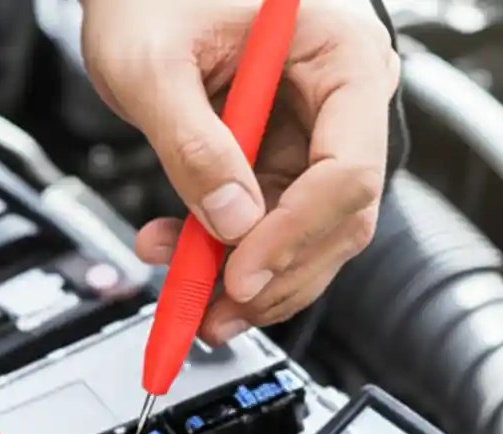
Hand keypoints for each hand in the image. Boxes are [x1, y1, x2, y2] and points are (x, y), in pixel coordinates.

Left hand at [82, 0, 399, 341]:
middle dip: (276, 273)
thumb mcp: (153, 64)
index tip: (243, 275)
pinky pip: (267, 223)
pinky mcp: (281, 157)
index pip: (348, 168)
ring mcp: (314, 132)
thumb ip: (192, 143)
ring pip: (306, 233)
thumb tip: (232, 222)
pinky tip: (178, 253)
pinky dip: (226, 251)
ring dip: (248, 275)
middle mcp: (342, 98)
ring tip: (189, 295)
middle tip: (217, 311)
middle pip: (338, 215)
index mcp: (339, 53)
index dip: (296, 234)